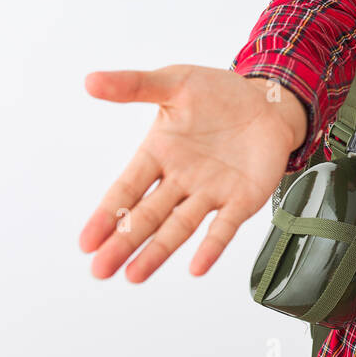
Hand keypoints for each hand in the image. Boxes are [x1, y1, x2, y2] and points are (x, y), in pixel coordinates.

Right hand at [78, 65, 306, 281]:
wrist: (269, 101)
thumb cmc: (218, 94)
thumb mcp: (174, 82)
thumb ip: (134, 85)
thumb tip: (91, 81)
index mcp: (159, 153)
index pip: (127, 189)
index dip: (108, 214)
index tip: (87, 241)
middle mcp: (180, 179)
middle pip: (147, 215)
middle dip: (124, 242)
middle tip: (100, 269)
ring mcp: (210, 192)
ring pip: (178, 227)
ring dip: (157, 252)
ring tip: (134, 275)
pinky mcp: (241, 200)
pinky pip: (223, 226)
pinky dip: (211, 246)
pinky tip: (198, 267)